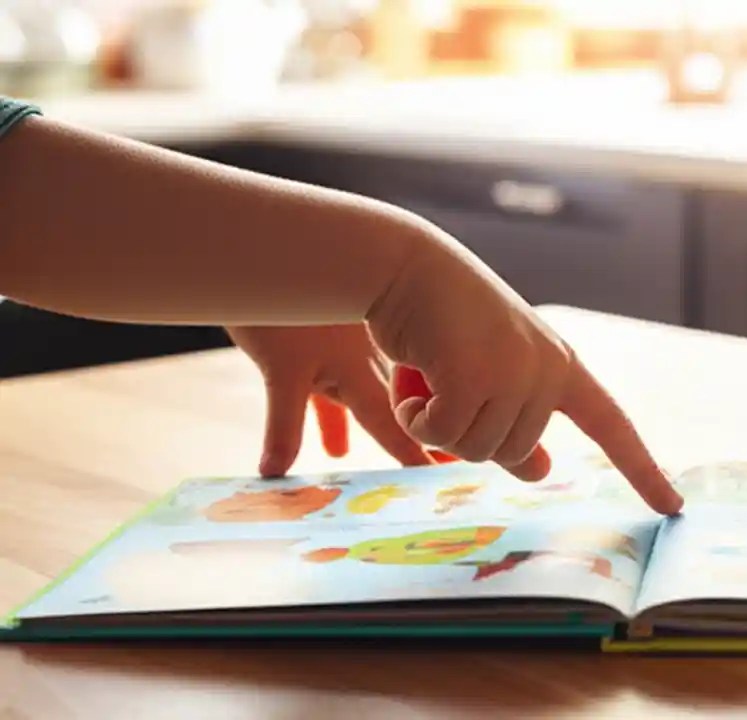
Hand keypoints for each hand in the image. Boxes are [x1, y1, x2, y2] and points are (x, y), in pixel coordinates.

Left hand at [227, 324, 430, 475]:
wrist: (270, 249)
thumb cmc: (276, 309)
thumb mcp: (281, 369)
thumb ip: (284, 424)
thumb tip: (274, 471)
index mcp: (356, 371)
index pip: (393, 424)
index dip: (415, 450)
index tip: (445, 471)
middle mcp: (359, 361)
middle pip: (396, 408)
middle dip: (420, 434)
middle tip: (448, 460)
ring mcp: (342, 349)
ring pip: (374, 395)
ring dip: (384, 425)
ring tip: (408, 463)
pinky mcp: (316, 342)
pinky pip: (334, 391)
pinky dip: (335, 419)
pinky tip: (334, 445)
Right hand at [366, 232, 683, 514]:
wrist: (406, 264)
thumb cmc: (445, 321)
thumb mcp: (489, 375)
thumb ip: (516, 425)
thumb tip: (543, 472)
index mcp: (562, 367)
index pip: (612, 425)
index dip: (642, 470)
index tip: (674, 506)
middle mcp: (549, 370)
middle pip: (510, 454)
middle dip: (464, 428)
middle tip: (443, 377)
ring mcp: (516, 372)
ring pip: (474, 450)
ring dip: (434, 420)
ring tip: (427, 369)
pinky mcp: (475, 376)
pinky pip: (442, 434)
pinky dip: (414, 416)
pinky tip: (408, 373)